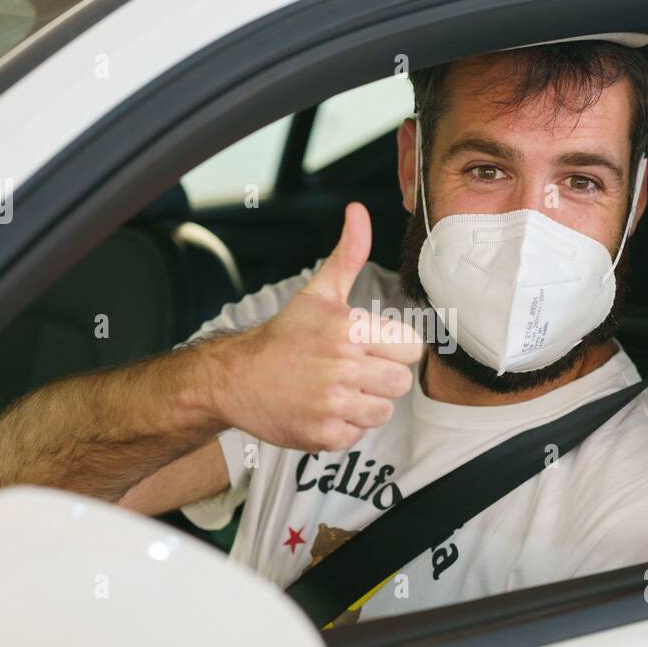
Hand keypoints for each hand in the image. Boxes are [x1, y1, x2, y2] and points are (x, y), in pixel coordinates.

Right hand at [213, 203, 423, 451]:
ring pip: (383, 411)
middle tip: (350, 371)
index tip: (368, 349)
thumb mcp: (318, 293)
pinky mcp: (324, 435)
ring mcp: (333, 403)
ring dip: (365, 404)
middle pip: (401, 383)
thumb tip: (358, 211)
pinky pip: (359, 434)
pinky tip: (322, 409)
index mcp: (349, 330)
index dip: (393, 350)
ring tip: (337, 390)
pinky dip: (344, 426)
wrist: (235, 378)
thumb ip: (348, 254)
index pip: (411, 349)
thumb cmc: (284, 336)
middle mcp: (343, 367)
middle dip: (380, 378)